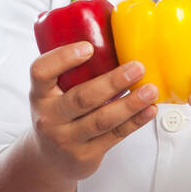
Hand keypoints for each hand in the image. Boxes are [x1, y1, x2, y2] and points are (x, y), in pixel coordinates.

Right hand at [28, 41, 158, 182]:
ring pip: (102, 120)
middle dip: (112, 82)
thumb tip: (113, 31)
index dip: (63, 58)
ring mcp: (66, 139)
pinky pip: (114, 136)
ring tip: (150, 89)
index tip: (88, 47)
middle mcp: (49, 117)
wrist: (48, 159)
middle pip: (81, 98)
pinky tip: (149, 109)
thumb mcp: (53, 93)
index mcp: (40, 93)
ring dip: (130, 103)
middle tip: (137, 66)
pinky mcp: (84, 155)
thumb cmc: (58, 114)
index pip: (41, 72)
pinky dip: (135, 122)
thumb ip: (72, 71)